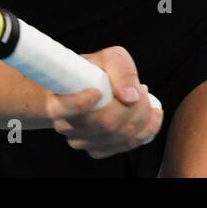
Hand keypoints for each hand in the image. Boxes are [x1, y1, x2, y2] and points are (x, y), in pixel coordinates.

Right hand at [45, 46, 162, 159]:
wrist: (93, 85)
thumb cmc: (98, 69)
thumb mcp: (110, 58)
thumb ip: (121, 71)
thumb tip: (130, 97)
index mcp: (58, 100)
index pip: (62, 109)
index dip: (81, 103)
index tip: (97, 91)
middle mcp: (65, 125)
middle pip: (105, 124)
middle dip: (133, 106)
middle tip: (141, 88)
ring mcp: (80, 140)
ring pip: (119, 137)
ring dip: (142, 117)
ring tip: (143, 98)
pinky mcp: (97, 149)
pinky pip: (125, 146)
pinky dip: (143, 132)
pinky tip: (149, 117)